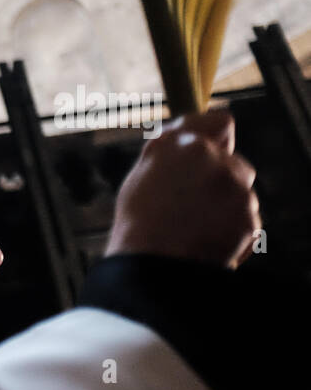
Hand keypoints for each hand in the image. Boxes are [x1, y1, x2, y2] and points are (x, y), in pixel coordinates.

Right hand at [104, 108, 260, 268]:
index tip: (212, 150)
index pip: (221, 122)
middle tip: (191, 205)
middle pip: (233, 163)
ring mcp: (235, 190)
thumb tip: (183, 139)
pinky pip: (247, 221)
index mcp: (182, 144)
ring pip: (240, 193)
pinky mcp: (250, 218)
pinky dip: (233, 231)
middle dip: (220, 180)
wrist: (152, 268)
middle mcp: (214, 160)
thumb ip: (169, 152)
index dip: (217, 137)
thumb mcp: (141, 176)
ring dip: (226, 207)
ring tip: (194, 230)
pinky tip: (207, 243)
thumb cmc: (138, 226)